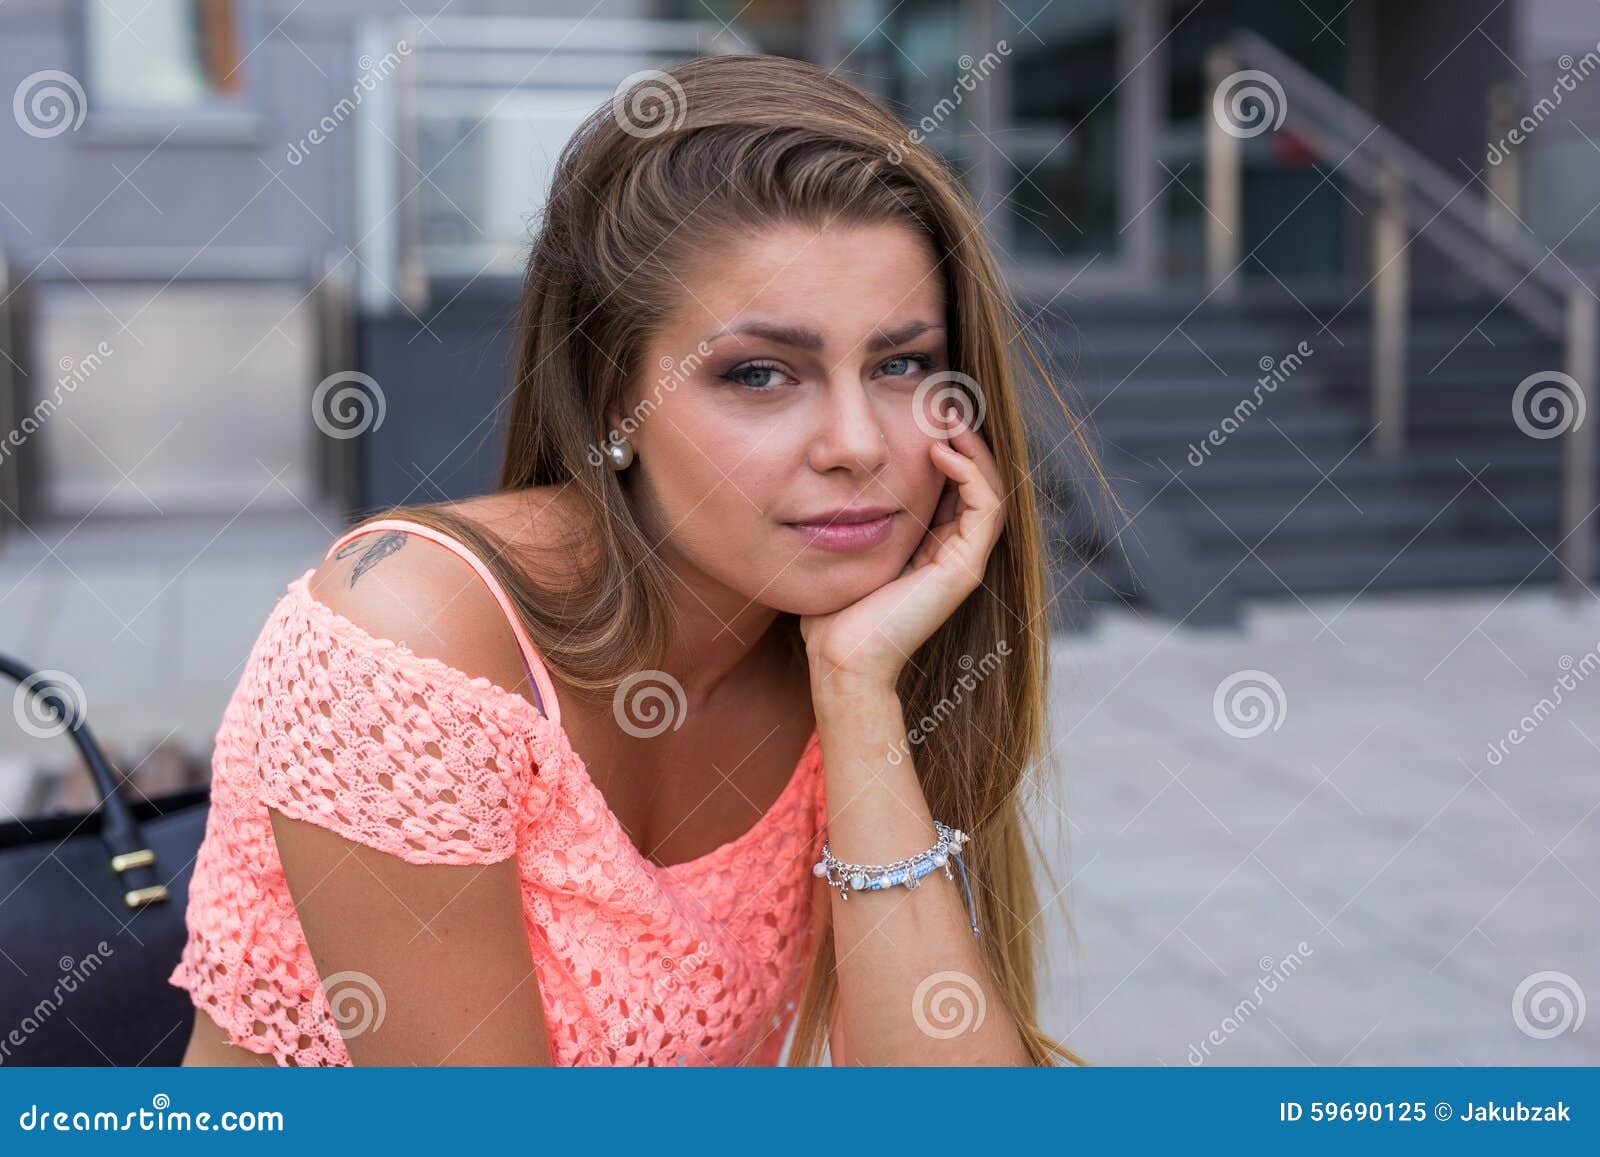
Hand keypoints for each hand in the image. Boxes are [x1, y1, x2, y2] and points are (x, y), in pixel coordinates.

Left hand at [800, 407, 1006, 685]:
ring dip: (972, 447)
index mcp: (930, 545)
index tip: (925, 407)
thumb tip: (830, 471)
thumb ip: (850, 513)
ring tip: (948, 415)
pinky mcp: (964, 570)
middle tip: (944, 399)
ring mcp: (963, 560)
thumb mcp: (844, 544)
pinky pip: (985, 508)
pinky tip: (941, 450)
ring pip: (989, 488)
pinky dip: (970, 474)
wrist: (841, 657)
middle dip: (963, 436)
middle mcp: (954, 550)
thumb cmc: (832, 609)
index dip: (945, 442)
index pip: (952, 481)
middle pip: (976, 479)